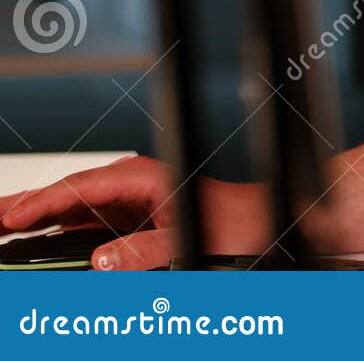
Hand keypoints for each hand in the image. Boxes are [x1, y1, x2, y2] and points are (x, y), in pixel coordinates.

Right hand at [0, 155, 268, 269]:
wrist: (260, 221)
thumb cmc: (234, 221)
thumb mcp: (189, 239)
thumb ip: (145, 252)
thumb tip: (101, 262)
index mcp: (142, 178)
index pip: (77, 190)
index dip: (39, 204)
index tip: (8, 217)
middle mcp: (131, 183)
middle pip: (66, 194)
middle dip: (24, 205)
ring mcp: (128, 198)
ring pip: (71, 207)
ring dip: (36, 217)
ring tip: (1, 226)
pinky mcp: (129, 215)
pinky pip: (85, 220)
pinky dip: (57, 227)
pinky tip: (35, 236)